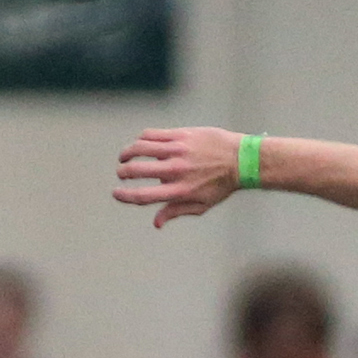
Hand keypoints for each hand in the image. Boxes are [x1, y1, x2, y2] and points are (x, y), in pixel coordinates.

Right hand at [114, 127, 245, 227]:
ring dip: (127, 153)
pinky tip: (141, 144)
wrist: (241, 159)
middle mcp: (177, 170)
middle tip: (122, 174)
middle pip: (137, 170)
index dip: (125, 196)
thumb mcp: (202, 204)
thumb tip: (156, 223)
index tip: (116, 193)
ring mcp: (178, 150)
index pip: (144, 196)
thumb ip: (176, 212)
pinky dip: (141, 140)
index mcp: (180, 191)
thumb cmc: (221, 184)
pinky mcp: (181, 135)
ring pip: (140, 147)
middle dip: (123, 173)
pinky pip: (152, 134)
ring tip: (125, 158)